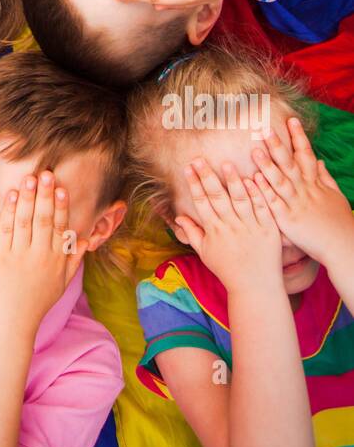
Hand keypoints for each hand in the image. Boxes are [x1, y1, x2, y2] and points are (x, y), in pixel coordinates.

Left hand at [0, 173, 84, 330]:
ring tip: (29, 178)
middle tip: (46, 173)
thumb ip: (74, 259)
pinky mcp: (1, 257)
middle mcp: (40, 255)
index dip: (61, 207)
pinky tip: (10, 195)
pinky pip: (5, 230)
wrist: (13, 319)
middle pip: (43, 219)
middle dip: (45, 195)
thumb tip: (87, 239)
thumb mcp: (62, 282)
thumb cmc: (38, 300)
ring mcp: (19, 255)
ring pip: (24, 220)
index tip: (61, 188)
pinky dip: (8, 211)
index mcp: (56, 260)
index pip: (60, 227)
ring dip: (27, 197)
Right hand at [174, 159, 281, 292]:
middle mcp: (231, 227)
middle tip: (199, 159)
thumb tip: (178, 217)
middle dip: (207, 177)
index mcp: (215, 231)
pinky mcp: (268, 229)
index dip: (194, 184)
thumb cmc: (228, 270)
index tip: (187, 167)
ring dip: (232, 181)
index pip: (201, 202)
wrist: (255, 287)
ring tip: (226, 164)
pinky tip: (253, 178)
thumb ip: (192, 233)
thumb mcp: (205, 253)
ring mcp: (250, 227)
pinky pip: (262, 208)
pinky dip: (258, 194)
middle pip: (217, 197)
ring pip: (240, 199)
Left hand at [251, 120, 353, 268]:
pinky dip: (263, 191)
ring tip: (254, 150)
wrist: (343, 246)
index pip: (306, 155)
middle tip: (263, 128)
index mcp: (315, 183)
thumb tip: (319, 161)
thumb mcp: (335, 197)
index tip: (291, 119)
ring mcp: (296, 204)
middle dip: (277, 145)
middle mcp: (305, 190)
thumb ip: (325, 178)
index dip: (299, 137)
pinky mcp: (288, 220)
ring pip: (279, 181)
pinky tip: (252, 180)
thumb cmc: (339, 222)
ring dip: (266, 165)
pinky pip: (273, 203)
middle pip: (289, 163)